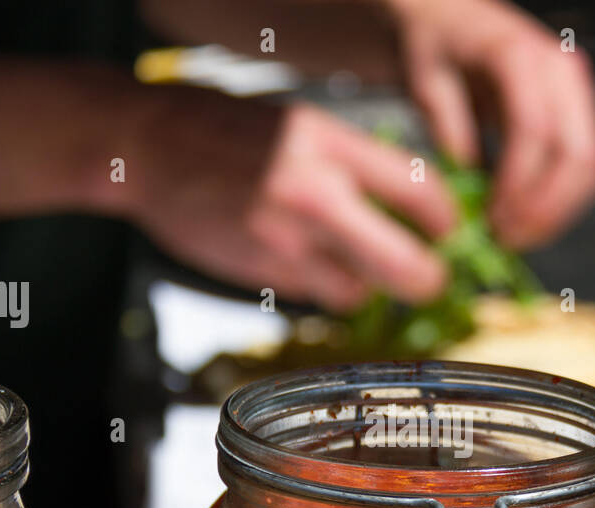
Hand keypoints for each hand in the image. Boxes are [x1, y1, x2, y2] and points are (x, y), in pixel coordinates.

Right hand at [109, 87, 456, 311]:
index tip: (447, 230)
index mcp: (333, 147)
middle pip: (405, 266)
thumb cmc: (226, 130)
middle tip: (429, 279)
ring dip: (364, 286)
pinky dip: (320, 288)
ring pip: (359, 293)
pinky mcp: (261, 272)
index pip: (421, 194)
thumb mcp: (302, 124)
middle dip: (427, 281)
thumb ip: (354, 163)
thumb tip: (408, 203)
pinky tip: (304, 261)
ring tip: (352, 265)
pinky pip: (313, 297)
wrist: (147, 146)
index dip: (446, 221)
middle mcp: (316, 196)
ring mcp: (287, 242)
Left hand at [389, 0, 594, 248]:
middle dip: (546, 209)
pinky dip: (561, 201)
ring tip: (517, 235)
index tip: (494, 220)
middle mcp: (560, 68)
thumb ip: (448, 126)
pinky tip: (528, 219)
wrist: (452, 17)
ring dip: (557, 212)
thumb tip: (470, 178)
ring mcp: (576, 90)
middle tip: (509, 239)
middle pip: (579, 155)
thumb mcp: (426, 80)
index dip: (518, 185)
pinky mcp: (578, 113)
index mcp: (519, 54)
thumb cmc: (438, 43)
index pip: (535, 131)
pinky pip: (584, 167)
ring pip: (591, 167)